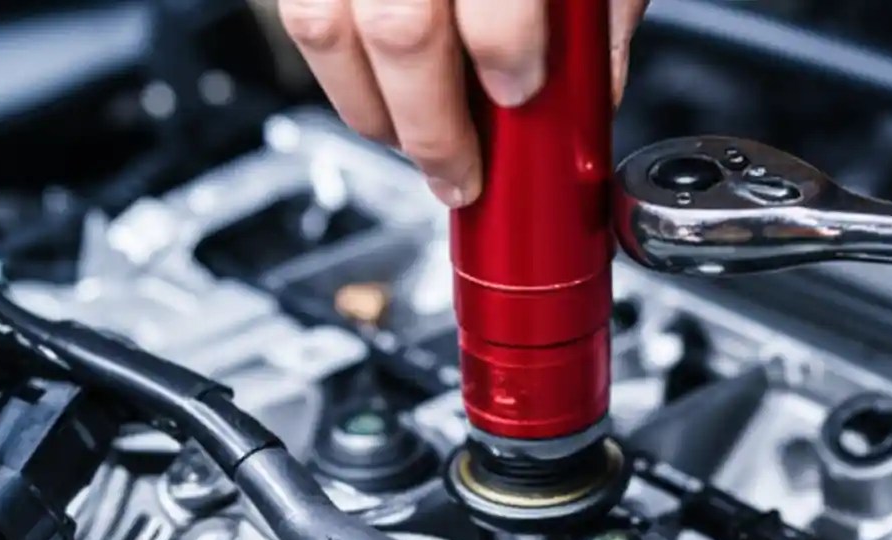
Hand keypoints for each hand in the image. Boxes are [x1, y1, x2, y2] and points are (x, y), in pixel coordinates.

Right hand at [279, 0, 647, 206]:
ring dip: (366, 105)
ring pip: (324, 23)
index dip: (508, 60)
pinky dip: (330, 58)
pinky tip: (369, 82)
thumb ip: (596, 1)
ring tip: (408, 141)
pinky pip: (296, 4)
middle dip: (429, 127)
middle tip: (459, 171)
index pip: (494, 0)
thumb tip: (586, 87)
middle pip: (400, 30)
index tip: (519, 95)